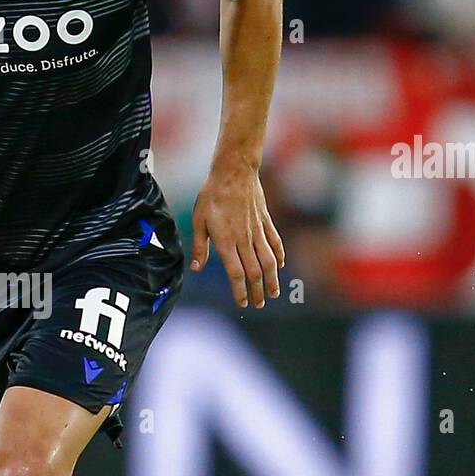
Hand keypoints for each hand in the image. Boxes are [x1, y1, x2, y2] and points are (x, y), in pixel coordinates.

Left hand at [190, 163, 284, 308]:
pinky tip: (279, 266)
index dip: (240, 290)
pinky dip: (278, 255)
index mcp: (226, 241)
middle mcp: (244, 239)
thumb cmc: (212, 195)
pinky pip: (275, 241)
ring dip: (272, 279)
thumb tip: (196, 268)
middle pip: (254, 271)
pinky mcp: (265, 221)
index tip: (242, 303)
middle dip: (257, 291)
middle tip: (258, 305)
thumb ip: (199, 246)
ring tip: (273, 293)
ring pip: (268, 260)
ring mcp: (257, 230)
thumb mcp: (198, 220)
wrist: (234, 171)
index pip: (236, 273)